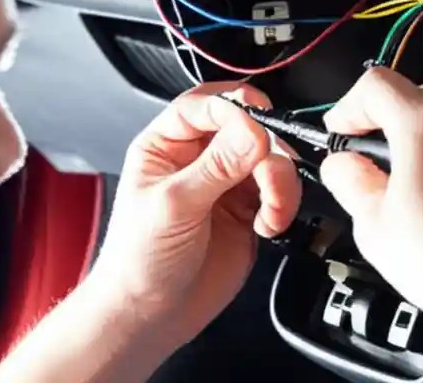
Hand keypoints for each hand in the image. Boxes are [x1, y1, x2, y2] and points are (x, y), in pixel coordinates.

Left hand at [89, 81, 300, 350]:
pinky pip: (280, 192)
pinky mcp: (248, 211)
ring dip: (280, 184)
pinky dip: (284, 205)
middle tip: (269, 177)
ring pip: (270, 159)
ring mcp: (225, 184)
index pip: (205, 106)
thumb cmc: (138, 261)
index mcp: (166, 144)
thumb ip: (217, 166)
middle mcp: (197, 158)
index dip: (235, 107)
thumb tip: (253, 130)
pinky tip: (268, 226)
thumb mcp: (175, 206)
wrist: (150, 316)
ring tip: (270, 213)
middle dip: (267, 151)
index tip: (260, 122)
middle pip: (247, 129)